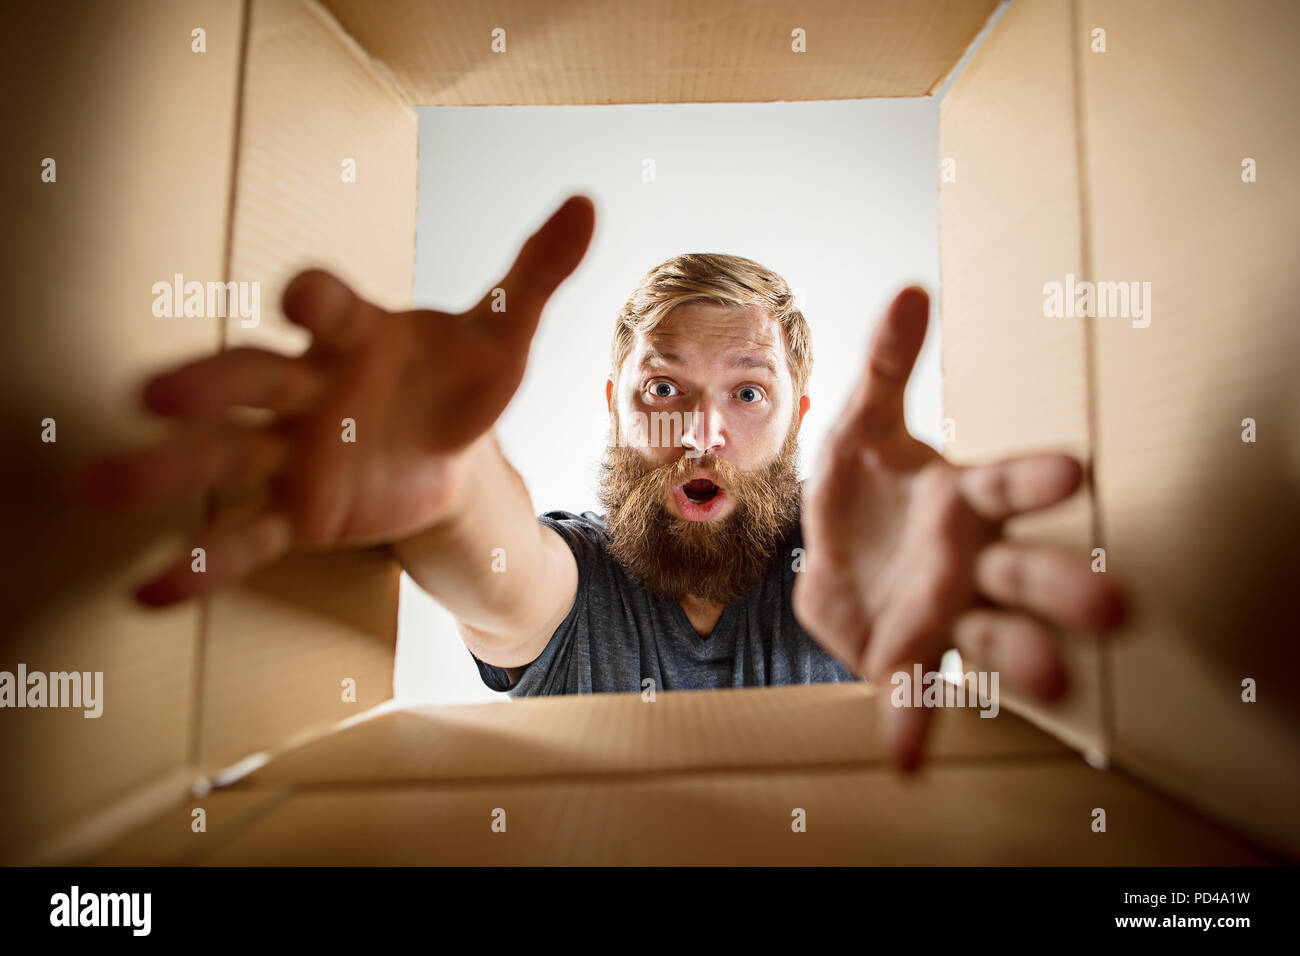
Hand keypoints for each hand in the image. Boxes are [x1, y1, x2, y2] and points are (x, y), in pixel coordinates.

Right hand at [79, 195, 594, 604]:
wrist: (446, 450)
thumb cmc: (459, 381)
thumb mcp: (500, 335)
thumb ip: (533, 275)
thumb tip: (587, 206)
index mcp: (356, 335)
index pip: (330, 307)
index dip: (318, 298)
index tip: (301, 293)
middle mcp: (308, 388)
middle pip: (252, 380)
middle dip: (210, 387)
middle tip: (156, 393)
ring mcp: (292, 454)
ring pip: (223, 460)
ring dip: (166, 473)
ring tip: (97, 488)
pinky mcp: (296, 514)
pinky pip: (245, 539)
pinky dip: (201, 564)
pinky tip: (150, 592)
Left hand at [792, 287, 1126, 770]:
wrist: (827, 556)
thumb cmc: (861, 489)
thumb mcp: (861, 426)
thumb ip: (886, 366)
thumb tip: (910, 289)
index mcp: (965, 501)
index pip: (1009, 486)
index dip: (1037, 478)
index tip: (1076, 468)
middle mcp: (971, 562)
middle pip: (1025, 575)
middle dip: (1063, 588)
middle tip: (1112, 604)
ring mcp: (945, 614)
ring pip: (995, 640)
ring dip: (1023, 660)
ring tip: (1056, 685)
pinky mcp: (910, 655)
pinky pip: (920, 692)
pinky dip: (914, 724)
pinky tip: (908, 761)